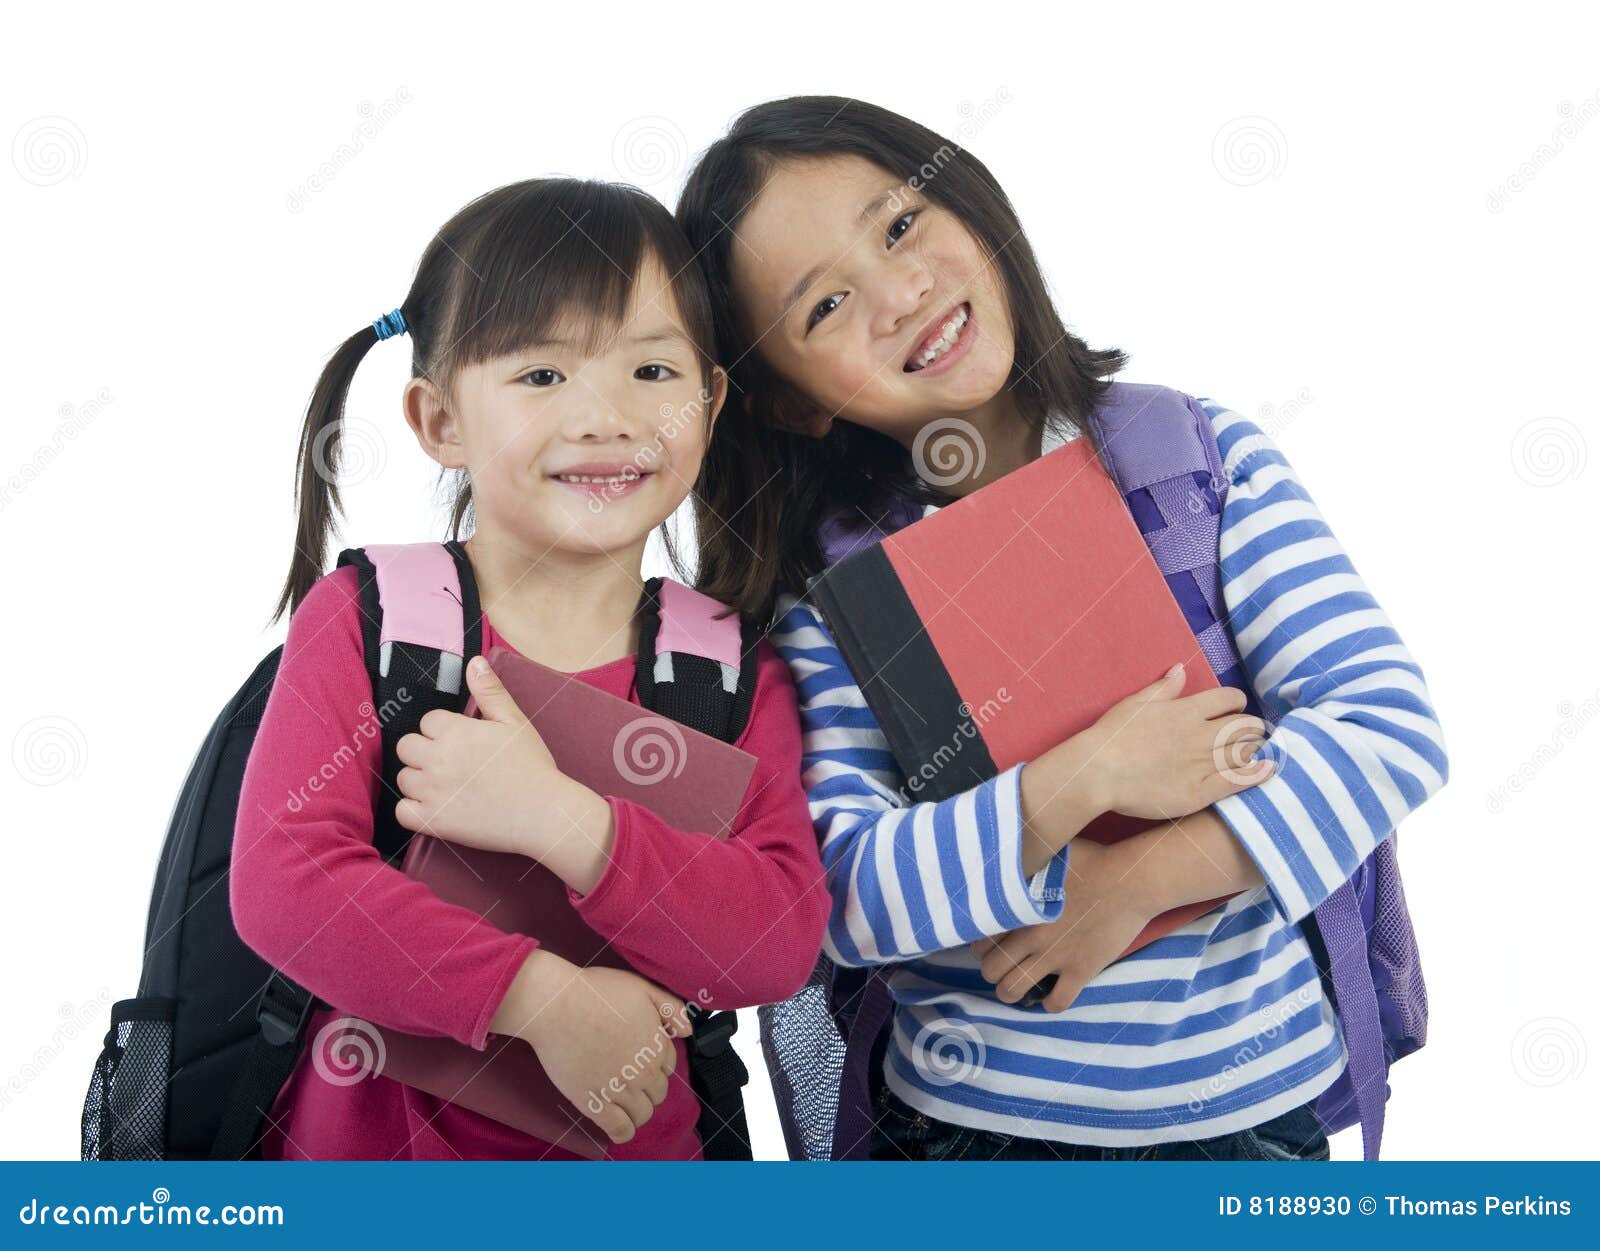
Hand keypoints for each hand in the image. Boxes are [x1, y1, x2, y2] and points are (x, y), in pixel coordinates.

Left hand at [393, 654, 560, 856]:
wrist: (543, 812)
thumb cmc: (532, 766)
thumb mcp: (514, 721)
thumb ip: (490, 691)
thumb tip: (474, 662)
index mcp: (455, 731)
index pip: (428, 721)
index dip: (444, 730)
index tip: (463, 742)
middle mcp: (437, 758)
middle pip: (406, 746)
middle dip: (424, 751)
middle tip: (449, 762)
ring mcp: (432, 791)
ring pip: (403, 778)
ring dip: (419, 779)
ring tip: (445, 784)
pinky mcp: (433, 821)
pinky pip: (402, 812)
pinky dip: (413, 810)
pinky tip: (435, 807)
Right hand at [493, 952, 691, 1144]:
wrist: (556, 1005)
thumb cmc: (596, 992)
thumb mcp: (643, 987)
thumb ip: (671, 1008)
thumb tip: (688, 1030)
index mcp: (656, 1046)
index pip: (669, 1066)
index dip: (657, 1061)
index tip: (641, 1055)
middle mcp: (642, 1072)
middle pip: (658, 1092)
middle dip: (649, 1086)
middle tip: (629, 1074)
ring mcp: (619, 1091)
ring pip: (642, 1114)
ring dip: (638, 1108)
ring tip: (624, 1098)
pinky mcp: (594, 1104)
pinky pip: (620, 1130)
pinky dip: (624, 1131)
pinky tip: (619, 1124)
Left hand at [970, 839, 1150, 1012]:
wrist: (1131, 881)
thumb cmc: (1092, 860)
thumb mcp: (1048, 854)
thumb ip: (1023, 862)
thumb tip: (1005, 856)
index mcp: (1019, 909)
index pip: (980, 939)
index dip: (981, 945)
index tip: (990, 944)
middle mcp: (1031, 936)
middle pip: (991, 970)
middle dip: (992, 971)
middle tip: (1002, 966)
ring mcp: (1056, 956)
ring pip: (1014, 990)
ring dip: (1010, 991)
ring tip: (1017, 985)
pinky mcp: (1082, 970)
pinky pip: (1058, 1002)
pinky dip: (1050, 1004)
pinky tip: (1050, 995)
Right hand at [1078, 664, 1274, 820]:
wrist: (1099, 772)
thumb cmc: (1111, 736)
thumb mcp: (1135, 703)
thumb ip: (1163, 688)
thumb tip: (1181, 669)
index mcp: (1187, 710)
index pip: (1229, 699)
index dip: (1237, 703)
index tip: (1234, 710)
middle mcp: (1201, 735)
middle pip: (1245, 726)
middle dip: (1251, 728)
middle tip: (1248, 735)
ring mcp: (1204, 763)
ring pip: (1246, 751)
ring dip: (1254, 749)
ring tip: (1252, 752)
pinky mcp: (1202, 791)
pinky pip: (1239, 780)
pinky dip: (1257, 773)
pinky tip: (1267, 769)